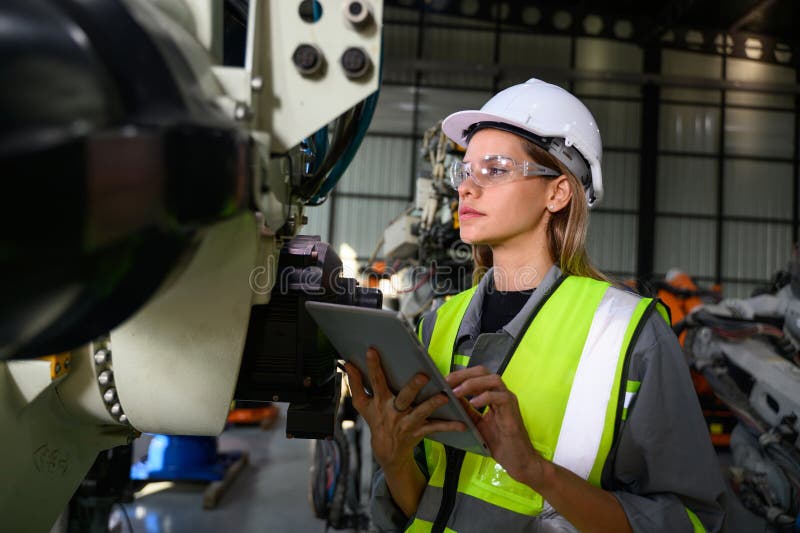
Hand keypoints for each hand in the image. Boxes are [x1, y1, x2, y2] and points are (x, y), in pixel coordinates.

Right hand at [345, 348, 465, 471]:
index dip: (372, 366)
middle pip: (403, 398)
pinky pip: (436, 428)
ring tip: (445, 397)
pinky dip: (449, 425)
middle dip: (412, 387)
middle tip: (423, 375)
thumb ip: (355, 384)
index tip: (372, 350)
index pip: (375, 381)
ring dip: (433, 405)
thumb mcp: (362, 405)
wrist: (387, 452)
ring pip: (421, 412)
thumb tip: (346, 364)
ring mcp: (407, 422)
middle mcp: (393, 412)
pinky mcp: (419, 431)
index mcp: (379, 402)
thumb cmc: (376, 421)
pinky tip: (462, 423)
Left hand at [447, 366, 543, 486]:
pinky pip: (500, 397)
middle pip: (484, 372)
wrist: (517, 460)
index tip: (444, 380)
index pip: (477, 375)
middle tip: (446, 382)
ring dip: (472, 383)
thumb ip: (466, 410)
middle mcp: (501, 394)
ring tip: (456, 392)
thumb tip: (450, 397)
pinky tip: (472, 403)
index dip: (460, 375)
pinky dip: (485, 397)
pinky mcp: (513, 411)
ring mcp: (509, 400)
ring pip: (493, 379)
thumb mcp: (476, 424)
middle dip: (463, 374)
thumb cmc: (499, 443)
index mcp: (493, 395)